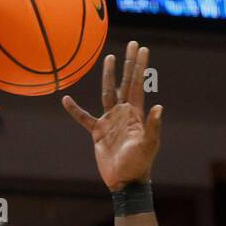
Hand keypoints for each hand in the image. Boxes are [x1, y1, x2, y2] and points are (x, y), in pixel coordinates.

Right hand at [62, 41, 161, 190]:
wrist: (124, 181)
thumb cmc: (139, 164)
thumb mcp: (148, 146)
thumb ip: (153, 127)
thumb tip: (160, 106)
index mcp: (135, 114)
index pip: (137, 84)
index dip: (140, 67)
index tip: (142, 48)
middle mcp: (123, 113)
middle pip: (125, 82)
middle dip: (129, 63)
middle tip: (131, 43)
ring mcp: (110, 121)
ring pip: (107, 93)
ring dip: (108, 76)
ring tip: (109, 58)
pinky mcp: (97, 132)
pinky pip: (84, 118)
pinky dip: (75, 110)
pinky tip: (66, 100)